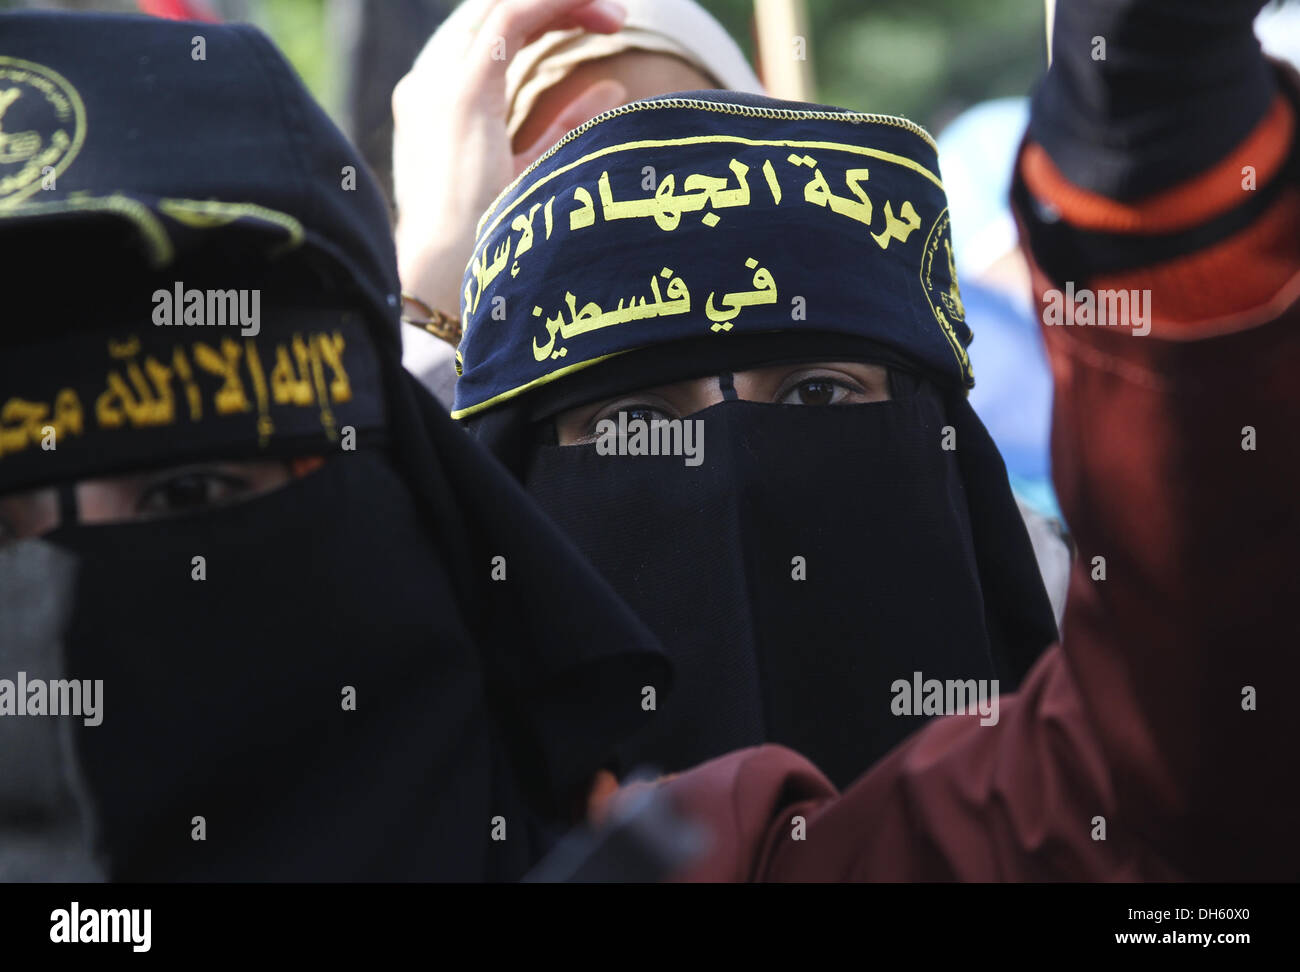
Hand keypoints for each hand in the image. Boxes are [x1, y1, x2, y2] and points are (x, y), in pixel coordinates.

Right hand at [392, 0, 628, 315]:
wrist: (447, 288)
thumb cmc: (491, 247)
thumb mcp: (531, 178)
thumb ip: (560, 130)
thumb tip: (610, 89)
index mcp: (441, 110)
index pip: (494, 39)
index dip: (547, 18)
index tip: (604, 25)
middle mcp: (432, 90)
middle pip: (497, 16)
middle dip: (557, 6)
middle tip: (616, 13)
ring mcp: (440, 89)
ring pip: (506, 9)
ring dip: (566, 3)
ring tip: (617, 12)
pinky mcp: (461, 95)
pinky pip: (514, 20)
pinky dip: (558, 5)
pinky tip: (601, 10)